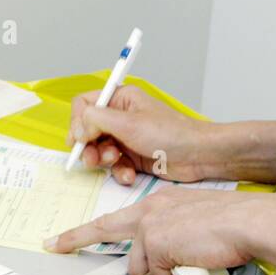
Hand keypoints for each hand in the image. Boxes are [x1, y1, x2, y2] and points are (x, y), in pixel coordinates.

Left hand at [44, 189, 271, 274]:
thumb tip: (164, 259)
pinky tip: (193, 261)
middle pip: (106, 230)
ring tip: (189, 258)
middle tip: (54, 244)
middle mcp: (150, 210)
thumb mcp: (192, 220)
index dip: (87, 230)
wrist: (247, 221)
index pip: (116, 217)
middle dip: (77, 239)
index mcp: (159, 202)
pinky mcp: (156, 244)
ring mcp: (151, 226)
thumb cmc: (231, 221)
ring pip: (140, 266)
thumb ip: (172, 234)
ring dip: (163, 271)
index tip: (62, 236)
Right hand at [66, 85, 212, 184]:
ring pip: (99, 150)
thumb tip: (78, 127)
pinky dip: (118, 171)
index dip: (78, 122)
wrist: (198, 156)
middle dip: (89, 146)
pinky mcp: (133, 156)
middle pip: (88, 130)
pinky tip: (129, 175)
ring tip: (116, 162)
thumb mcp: (129, 124)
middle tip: (93, 158)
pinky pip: (114, 165)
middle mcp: (121, 117)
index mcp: (120, 99)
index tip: (80, 138)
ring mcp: (126, 137)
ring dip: (104, 160)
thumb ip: (97, 120)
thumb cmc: (171, 133)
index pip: (85, 104)